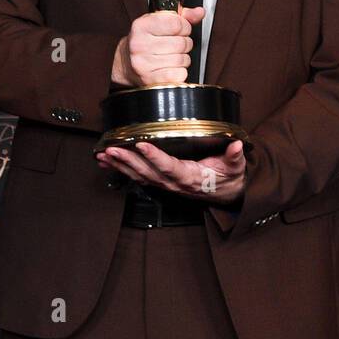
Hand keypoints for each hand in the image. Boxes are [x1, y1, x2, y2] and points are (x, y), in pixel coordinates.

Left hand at [95, 140, 245, 207]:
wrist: (226, 194)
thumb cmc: (228, 178)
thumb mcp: (236, 167)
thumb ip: (235, 157)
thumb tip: (235, 145)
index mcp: (191, 177)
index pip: (170, 167)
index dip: (155, 156)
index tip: (141, 144)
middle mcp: (174, 183)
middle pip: (147, 172)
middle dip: (127, 161)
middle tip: (111, 149)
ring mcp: (166, 185)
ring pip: (139, 176)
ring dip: (120, 166)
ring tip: (103, 155)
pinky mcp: (161, 183)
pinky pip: (138, 177)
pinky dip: (121, 170)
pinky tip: (106, 162)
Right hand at [111, 5, 204, 86]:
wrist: (125, 63)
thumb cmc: (144, 41)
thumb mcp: (158, 22)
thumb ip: (182, 16)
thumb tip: (199, 12)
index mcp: (141, 26)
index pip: (176, 23)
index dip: (184, 26)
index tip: (180, 29)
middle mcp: (140, 44)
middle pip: (182, 43)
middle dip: (184, 44)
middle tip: (175, 44)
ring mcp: (144, 64)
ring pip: (183, 59)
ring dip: (182, 59)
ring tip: (172, 56)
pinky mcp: (151, 80)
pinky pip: (180, 74)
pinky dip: (180, 72)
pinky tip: (170, 68)